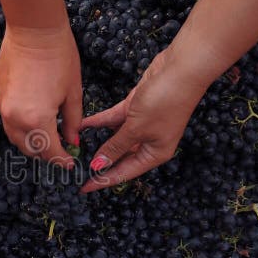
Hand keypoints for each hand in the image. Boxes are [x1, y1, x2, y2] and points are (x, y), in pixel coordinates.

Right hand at [0, 23, 81, 167]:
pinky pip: (8, 121)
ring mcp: (3, 107)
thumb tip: (72, 140)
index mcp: (37, 119)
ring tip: (47, 136)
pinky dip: (21, 127)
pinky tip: (34, 119)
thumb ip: (72, 121)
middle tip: (61, 150)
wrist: (33, 30)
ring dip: (31, 142)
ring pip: (15, 138)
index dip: (62, 160)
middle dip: (46, 153)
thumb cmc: (59, 57)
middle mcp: (15, 118)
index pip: (50, 151)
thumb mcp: (73, 93)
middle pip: (29, 149)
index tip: (70, 163)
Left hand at [80, 50, 208, 192]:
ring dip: (97, 141)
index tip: (84, 188)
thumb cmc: (165, 102)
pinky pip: (113, 119)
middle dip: (99, 162)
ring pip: (115, 137)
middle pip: (119, 157)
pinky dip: (99, 122)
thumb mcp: (136, 129)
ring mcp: (142, 124)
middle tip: (76, 169)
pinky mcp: (136, 107)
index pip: (124, 172)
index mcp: (155, 154)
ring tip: (76, 148)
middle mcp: (149, 141)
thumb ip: (115, 147)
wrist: (181, 69)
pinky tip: (82, 125)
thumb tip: (99, 165)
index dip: (103, 180)